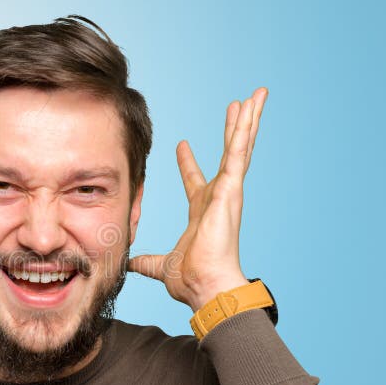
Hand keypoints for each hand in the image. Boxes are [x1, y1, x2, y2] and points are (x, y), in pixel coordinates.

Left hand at [128, 87, 267, 311]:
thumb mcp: (160, 266)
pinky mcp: (231, 191)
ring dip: (247, 121)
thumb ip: (146, 262)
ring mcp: (228, 192)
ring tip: (255, 96)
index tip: (182, 144)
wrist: (206, 288)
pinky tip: (251, 109)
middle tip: (239, 106)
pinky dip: (245, 131)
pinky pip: (239, 154)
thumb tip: (130, 264)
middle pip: (227, 155)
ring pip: (239, 147)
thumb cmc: (191, 281)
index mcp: (202, 212)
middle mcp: (219, 198)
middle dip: (233, 130)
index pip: (196, 180)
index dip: (188, 163)